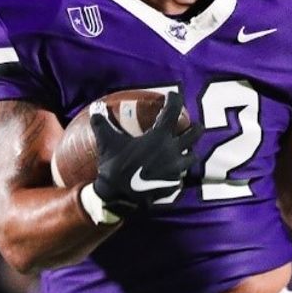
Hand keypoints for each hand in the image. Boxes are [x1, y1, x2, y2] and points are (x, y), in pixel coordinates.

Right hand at [91, 90, 203, 213]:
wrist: (120, 196)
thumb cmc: (115, 166)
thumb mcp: (106, 142)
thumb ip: (102, 123)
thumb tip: (95, 109)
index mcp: (159, 137)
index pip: (173, 110)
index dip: (174, 99)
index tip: (172, 96)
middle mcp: (173, 151)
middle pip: (195, 133)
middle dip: (195, 126)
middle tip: (190, 125)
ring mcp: (176, 169)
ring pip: (192, 156)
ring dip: (189, 151)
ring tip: (183, 150)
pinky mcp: (174, 185)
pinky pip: (181, 176)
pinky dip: (177, 173)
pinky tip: (170, 173)